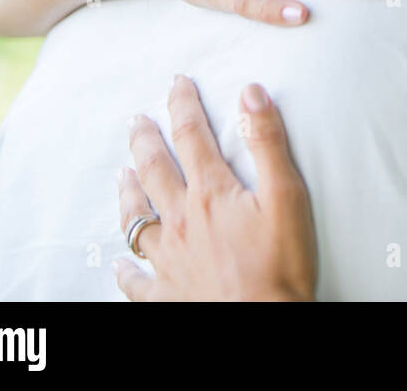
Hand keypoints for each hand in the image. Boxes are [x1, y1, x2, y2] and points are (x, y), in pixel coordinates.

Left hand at [113, 76, 316, 300]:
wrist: (264, 323)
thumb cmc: (282, 264)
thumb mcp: (287, 195)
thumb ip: (267, 142)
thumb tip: (251, 93)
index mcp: (211, 193)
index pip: (192, 136)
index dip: (184, 105)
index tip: (177, 83)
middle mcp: (182, 221)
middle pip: (155, 170)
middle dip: (144, 140)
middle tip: (134, 120)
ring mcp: (169, 260)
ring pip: (137, 219)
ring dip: (128, 193)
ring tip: (121, 174)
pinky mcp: (166, 295)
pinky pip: (136, 281)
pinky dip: (125, 270)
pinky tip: (119, 265)